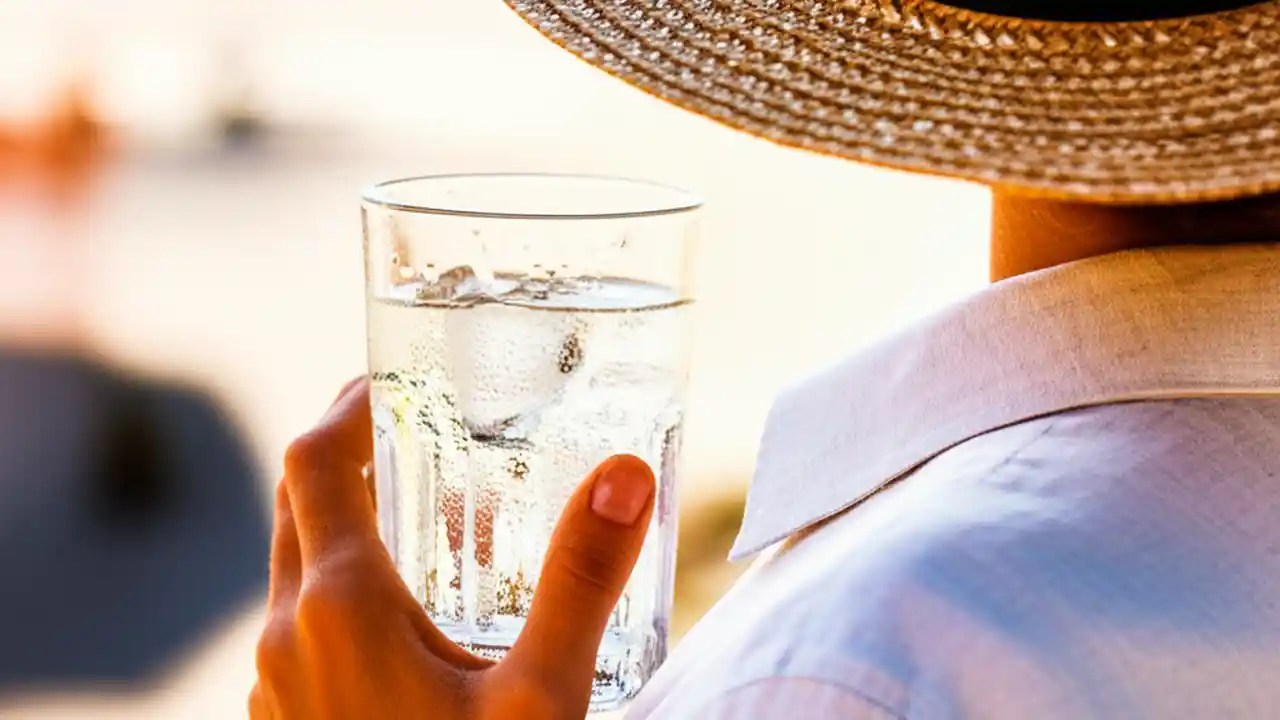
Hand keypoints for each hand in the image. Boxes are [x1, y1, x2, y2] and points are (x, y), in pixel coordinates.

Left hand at [249, 379, 655, 718]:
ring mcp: (278, 685)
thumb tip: (624, 474)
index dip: (347, 407)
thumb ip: (582, 581)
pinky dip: (337, 586)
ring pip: (292, 567)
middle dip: (344, 456)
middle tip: (409, 434)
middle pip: (296, 505)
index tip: (388, 381)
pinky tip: (408, 621)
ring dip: (340, 523)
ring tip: (420, 519)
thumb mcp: (542, 699)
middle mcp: (290, 635)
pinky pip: (299, 624)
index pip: (316, 465)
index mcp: (340, 608)